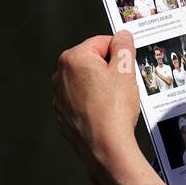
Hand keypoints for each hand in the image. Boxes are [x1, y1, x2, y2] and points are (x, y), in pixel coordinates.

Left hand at [53, 31, 143, 181]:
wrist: (106, 148)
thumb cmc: (115, 108)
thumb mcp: (126, 71)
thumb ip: (124, 47)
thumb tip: (122, 36)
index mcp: (73, 58)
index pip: (102, 42)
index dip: (119, 53)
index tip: (127, 68)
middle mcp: (59, 75)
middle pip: (92, 61)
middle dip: (108, 70)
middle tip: (122, 86)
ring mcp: (58, 97)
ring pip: (86, 82)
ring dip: (100, 87)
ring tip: (114, 102)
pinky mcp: (62, 115)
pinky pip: (80, 101)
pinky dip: (92, 103)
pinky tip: (104, 114)